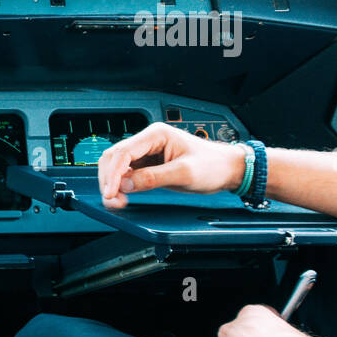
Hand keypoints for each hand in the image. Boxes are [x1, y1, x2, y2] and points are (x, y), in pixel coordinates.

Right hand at [97, 122, 246, 208]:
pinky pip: (126, 174)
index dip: (112, 174)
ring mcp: (146, 152)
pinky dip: (120, 186)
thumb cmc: (213, 165)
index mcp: (156, 134)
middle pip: (113, 158)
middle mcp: (148, 141)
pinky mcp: (148, 164)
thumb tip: (125, 185)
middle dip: (108, 179)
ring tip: (118, 201)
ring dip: (112, 184)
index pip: (123, 152)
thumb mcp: (184, 173)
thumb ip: (152, 178)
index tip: (110, 193)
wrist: (227, 169)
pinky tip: (123, 196)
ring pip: (116, 166)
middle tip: (112, 200)